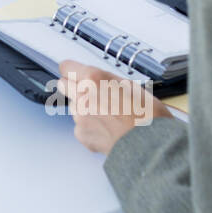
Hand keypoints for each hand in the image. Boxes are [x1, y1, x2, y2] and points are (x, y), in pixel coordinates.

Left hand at [56, 61, 173, 155]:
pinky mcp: (80, 133)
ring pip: (73, 106)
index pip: (66, 67)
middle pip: (63, 84)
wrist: (148, 145)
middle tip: (91, 93)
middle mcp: (81, 95)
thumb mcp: (130, 85)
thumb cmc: (146, 115)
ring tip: (107, 115)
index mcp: (93, 79)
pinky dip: (89, 127)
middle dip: (74, 86)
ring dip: (84, 108)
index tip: (76, 73)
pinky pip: (80, 125)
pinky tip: (107, 129)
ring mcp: (79, 115)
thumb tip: (96, 79)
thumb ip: (106, 80)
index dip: (73, 70)